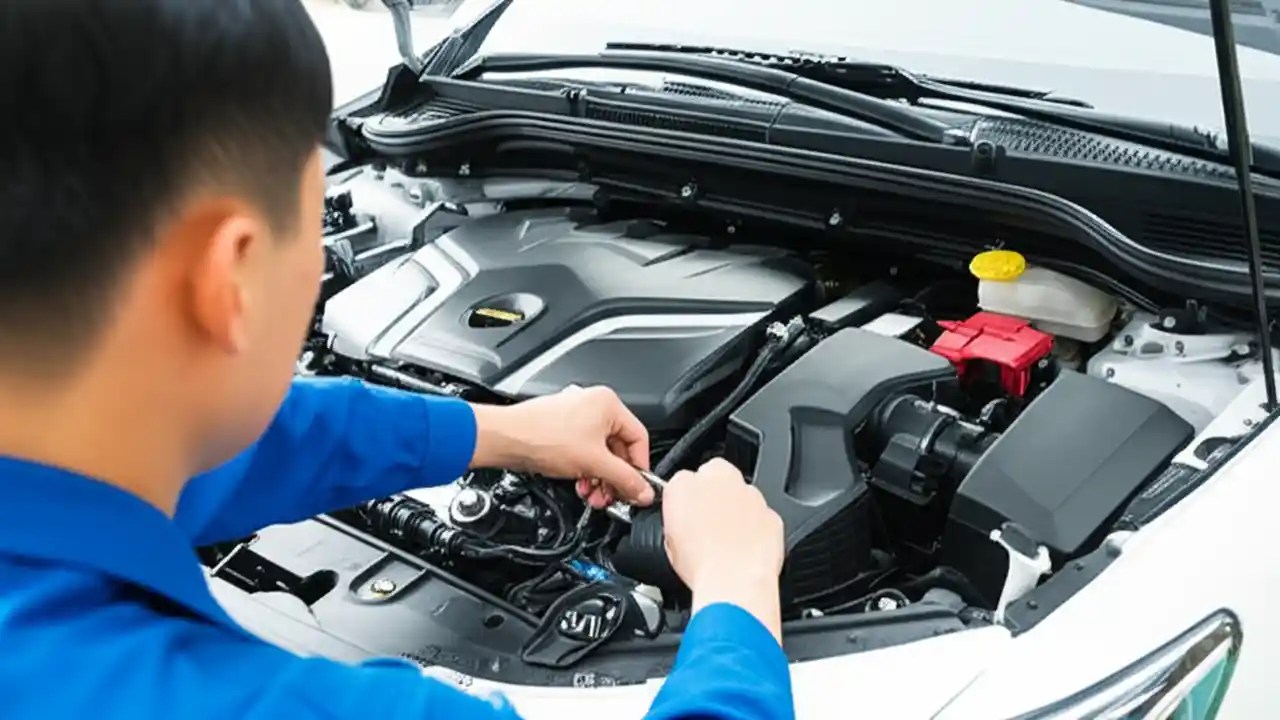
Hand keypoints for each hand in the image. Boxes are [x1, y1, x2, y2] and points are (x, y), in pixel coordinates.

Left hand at [469, 386, 653, 506]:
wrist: (506, 439)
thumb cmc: (542, 437)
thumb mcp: (594, 463)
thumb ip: (624, 478)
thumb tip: (643, 490)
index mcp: (608, 404)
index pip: (638, 438)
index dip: (639, 467)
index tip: (636, 487)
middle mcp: (593, 405)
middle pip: (618, 448)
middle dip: (614, 477)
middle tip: (612, 496)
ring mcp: (576, 415)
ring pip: (600, 452)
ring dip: (599, 477)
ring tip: (592, 494)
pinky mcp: (562, 428)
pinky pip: (583, 450)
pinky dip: (584, 469)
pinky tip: (579, 483)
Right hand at [662, 457, 784, 641]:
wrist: (734, 583)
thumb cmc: (700, 567)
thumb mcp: (670, 541)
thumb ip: (678, 519)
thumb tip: (685, 525)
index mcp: (685, 486)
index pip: (682, 481)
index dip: (686, 501)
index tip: (688, 516)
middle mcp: (719, 481)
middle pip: (716, 477)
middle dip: (714, 495)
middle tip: (709, 524)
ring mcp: (750, 495)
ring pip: (742, 495)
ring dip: (737, 510)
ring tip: (729, 542)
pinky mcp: (772, 514)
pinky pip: (763, 516)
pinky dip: (758, 528)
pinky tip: (747, 550)